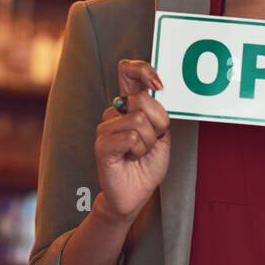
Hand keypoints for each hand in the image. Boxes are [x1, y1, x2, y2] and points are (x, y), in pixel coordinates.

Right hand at [94, 60, 170, 222]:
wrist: (135, 194)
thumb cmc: (147, 165)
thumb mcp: (162, 136)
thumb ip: (158, 114)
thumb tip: (153, 91)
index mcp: (129, 106)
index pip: (127, 71)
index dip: (142, 70)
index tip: (159, 84)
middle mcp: (114, 112)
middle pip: (142, 99)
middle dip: (158, 123)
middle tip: (152, 141)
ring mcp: (105, 128)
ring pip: (139, 121)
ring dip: (149, 142)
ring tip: (139, 153)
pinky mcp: (102, 145)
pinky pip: (131, 137)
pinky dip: (140, 150)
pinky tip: (131, 158)